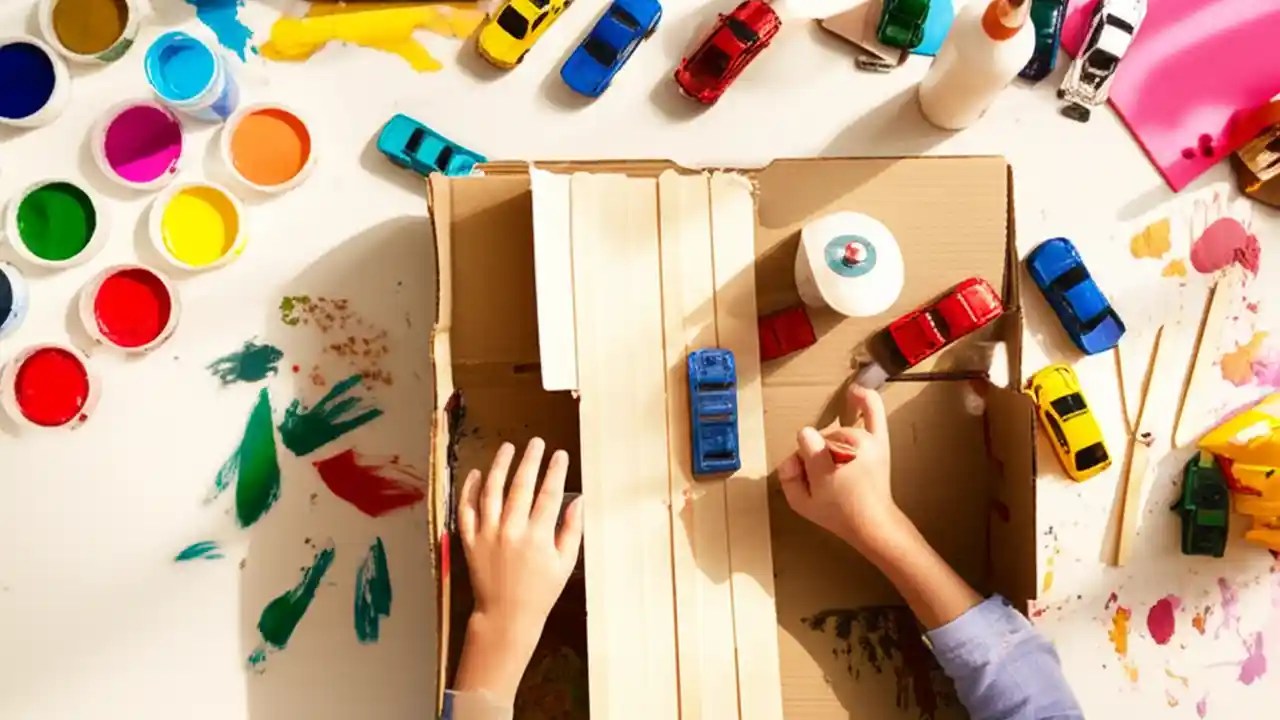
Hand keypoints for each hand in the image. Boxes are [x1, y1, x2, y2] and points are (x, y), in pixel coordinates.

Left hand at [453, 439, 583, 703]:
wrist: (505, 616)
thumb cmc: (540, 591)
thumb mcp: (565, 563)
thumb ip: (571, 530)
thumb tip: (578, 500)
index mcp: (537, 537)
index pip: (549, 494)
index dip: (556, 471)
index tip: (560, 454)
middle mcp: (511, 531)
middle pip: (521, 486)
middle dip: (530, 460)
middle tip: (536, 443)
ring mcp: (487, 534)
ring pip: (492, 491)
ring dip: (500, 466)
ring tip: (508, 447)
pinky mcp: (469, 540)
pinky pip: (467, 509)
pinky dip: (471, 489)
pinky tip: (479, 473)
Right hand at [777, 385, 910, 553]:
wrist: (871, 524)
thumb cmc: (837, 513)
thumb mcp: (802, 500)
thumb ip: (790, 472)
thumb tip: (798, 445)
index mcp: (831, 454)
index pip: (803, 443)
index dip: (799, 462)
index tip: (805, 480)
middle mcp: (850, 441)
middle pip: (819, 438)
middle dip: (815, 457)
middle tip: (823, 485)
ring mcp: (866, 439)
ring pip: (835, 432)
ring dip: (831, 448)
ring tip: (837, 475)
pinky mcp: (879, 441)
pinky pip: (873, 411)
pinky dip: (864, 399)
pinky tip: (855, 391)